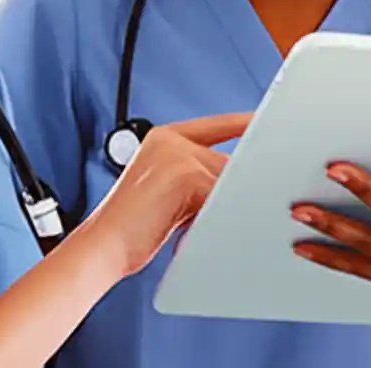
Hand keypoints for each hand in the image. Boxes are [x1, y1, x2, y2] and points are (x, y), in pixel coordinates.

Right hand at [85, 113, 249, 276]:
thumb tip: (240, 181)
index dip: (243, 126)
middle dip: (226, 191)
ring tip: (190, 225)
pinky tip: (195, 229)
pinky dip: (215, 216)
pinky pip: (219, 195)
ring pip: (224, 180)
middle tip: (204, 216)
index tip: (266, 125)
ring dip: (218, 207)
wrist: (104, 244)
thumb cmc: (134, 226)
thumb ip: (199, 176)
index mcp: (164, 138)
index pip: (217, 127)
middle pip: (225, 161)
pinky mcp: (185, 175)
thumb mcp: (170, 190)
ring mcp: (177, 155)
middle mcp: (170, 141)